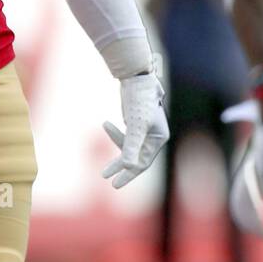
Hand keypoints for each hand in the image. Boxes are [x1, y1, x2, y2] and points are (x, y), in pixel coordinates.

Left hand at [102, 69, 168, 188]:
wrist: (136, 77)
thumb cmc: (139, 100)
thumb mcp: (135, 125)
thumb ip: (131, 145)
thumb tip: (128, 166)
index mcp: (159, 139)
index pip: (143, 163)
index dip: (128, 174)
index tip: (114, 184)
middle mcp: (154, 136)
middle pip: (137, 159)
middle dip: (122, 169)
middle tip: (107, 179)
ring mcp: (145, 130)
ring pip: (130, 148)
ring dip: (116, 152)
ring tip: (103, 162)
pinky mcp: (136, 123)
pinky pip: (125, 136)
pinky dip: (115, 134)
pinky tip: (106, 124)